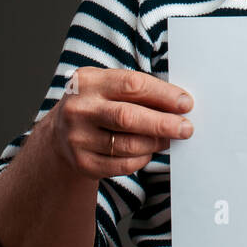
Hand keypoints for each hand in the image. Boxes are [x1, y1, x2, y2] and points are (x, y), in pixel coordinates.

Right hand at [42, 66, 194, 178]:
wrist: (60, 134)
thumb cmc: (97, 105)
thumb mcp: (108, 87)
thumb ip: (139, 91)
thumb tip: (180, 104)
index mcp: (88, 81)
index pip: (132, 85)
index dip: (163, 95)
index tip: (186, 104)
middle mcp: (79, 109)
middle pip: (129, 117)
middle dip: (163, 124)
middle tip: (186, 128)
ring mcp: (78, 137)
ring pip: (128, 144)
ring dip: (155, 143)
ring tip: (168, 139)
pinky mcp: (82, 162)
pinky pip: (123, 165)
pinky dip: (142, 159)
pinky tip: (148, 151)